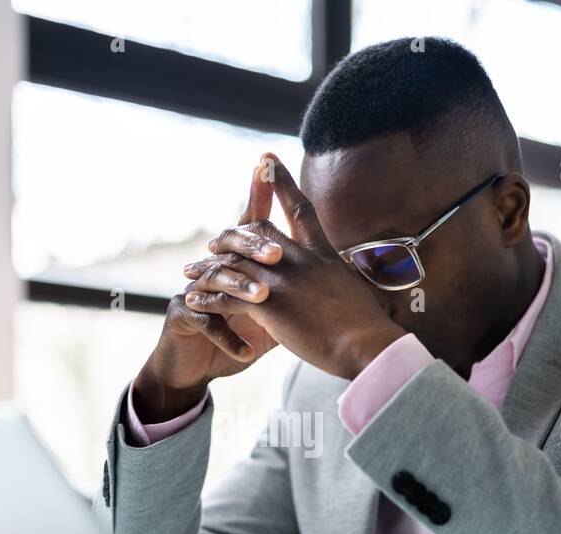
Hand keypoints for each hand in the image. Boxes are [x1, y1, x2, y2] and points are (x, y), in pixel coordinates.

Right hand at [133, 165, 280, 422]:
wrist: (197, 367)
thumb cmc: (239, 336)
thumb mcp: (274, 313)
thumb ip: (294, 290)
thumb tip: (335, 274)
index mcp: (239, 263)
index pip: (251, 223)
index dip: (258, 194)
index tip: (267, 164)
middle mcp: (215, 268)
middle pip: (233, 245)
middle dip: (254, 245)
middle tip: (278, 255)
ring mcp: (194, 288)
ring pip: (218, 279)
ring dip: (242, 289)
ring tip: (263, 299)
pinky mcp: (182, 316)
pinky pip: (205, 322)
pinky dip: (228, 338)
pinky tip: (247, 352)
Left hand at [181, 152, 404, 379]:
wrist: (367, 346)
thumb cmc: (368, 327)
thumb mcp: (355, 289)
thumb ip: (339, 278)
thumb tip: (342, 278)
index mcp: (323, 254)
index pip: (300, 209)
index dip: (283, 182)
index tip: (266, 160)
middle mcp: (300, 260)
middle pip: (258, 232)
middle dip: (233, 234)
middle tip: (214, 240)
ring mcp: (283, 280)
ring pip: (235, 262)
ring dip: (210, 266)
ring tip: (192, 271)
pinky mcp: (268, 305)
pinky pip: (227, 296)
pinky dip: (208, 297)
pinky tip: (194, 301)